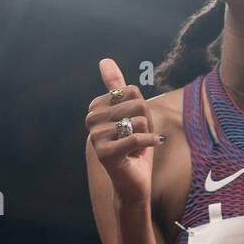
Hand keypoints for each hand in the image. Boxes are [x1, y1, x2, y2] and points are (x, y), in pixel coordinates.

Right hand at [85, 59, 163, 204]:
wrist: (133, 183)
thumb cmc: (134, 148)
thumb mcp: (130, 115)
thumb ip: (118, 89)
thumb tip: (105, 60)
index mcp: (95, 107)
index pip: (132, 91)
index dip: (143, 109)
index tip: (136, 126)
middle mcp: (90, 120)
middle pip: (136, 104)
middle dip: (147, 122)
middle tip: (139, 138)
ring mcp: (95, 137)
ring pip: (137, 121)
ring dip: (147, 135)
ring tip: (138, 148)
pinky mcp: (104, 154)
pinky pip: (136, 138)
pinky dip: (150, 143)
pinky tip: (152, 148)